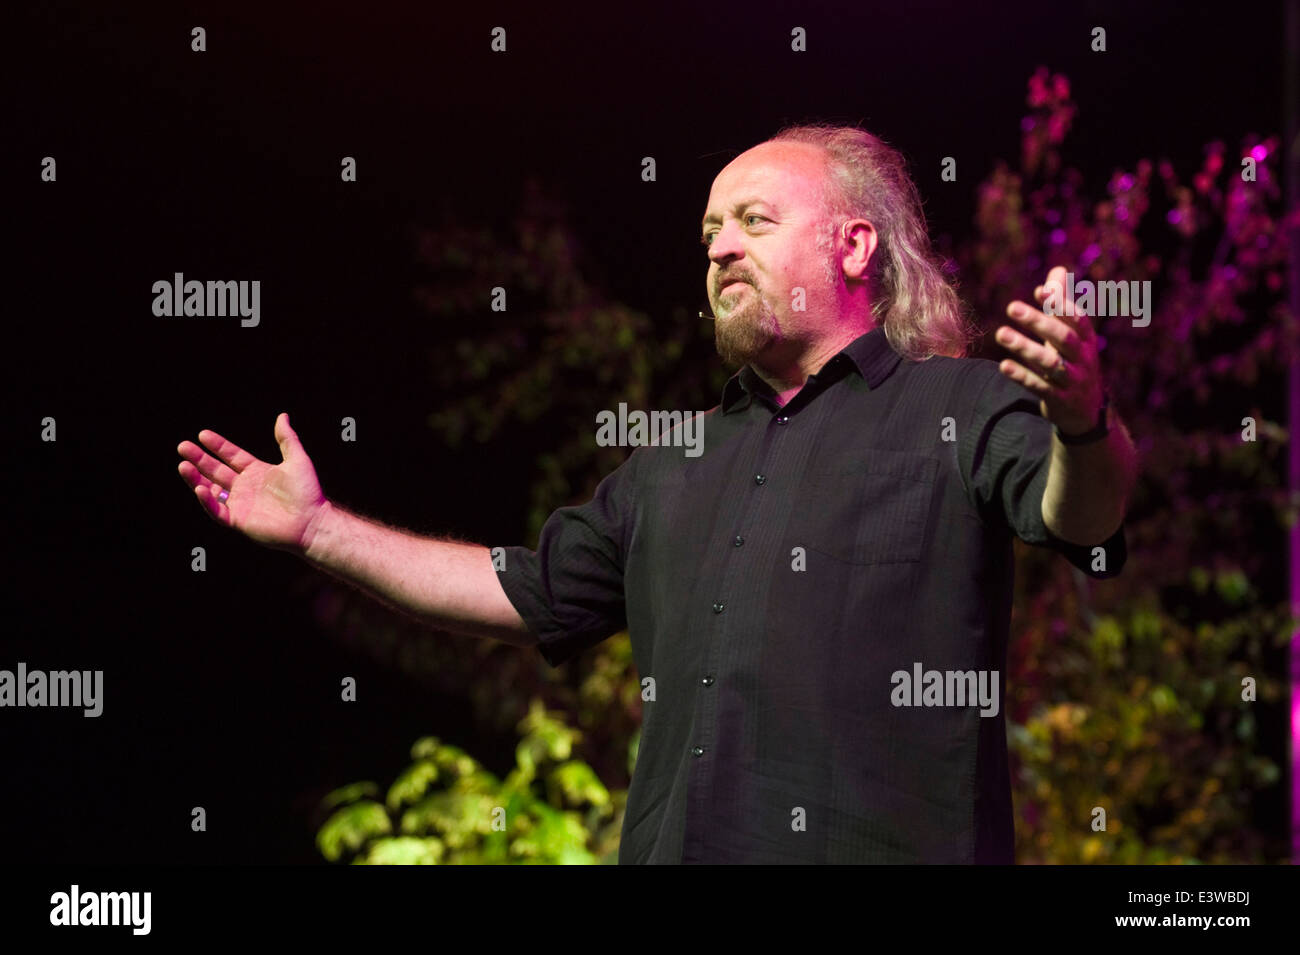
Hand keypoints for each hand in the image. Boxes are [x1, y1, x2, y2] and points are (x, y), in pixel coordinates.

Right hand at [177, 413, 326, 553]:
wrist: (312, 521)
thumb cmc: (308, 493)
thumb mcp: (297, 460)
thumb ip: (287, 439)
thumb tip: (282, 416)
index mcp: (257, 472)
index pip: (232, 456)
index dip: (217, 446)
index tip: (202, 434)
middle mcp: (245, 487)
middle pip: (216, 470)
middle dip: (199, 459)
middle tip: (183, 446)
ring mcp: (240, 504)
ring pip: (211, 489)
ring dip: (196, 478)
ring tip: (183, 465)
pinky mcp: (238, 520)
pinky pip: (217, 510)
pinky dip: (207, 501)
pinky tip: (200, 488)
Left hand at [995, 264, 1104, 434]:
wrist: (1087, 413)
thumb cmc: (1075, 363)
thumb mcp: (1073, 335)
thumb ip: (1062, 303)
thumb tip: (1057, 269)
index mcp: (1087, 340)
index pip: (1077, 318)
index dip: (1060, 304)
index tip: (1040, 290)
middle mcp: (1084, 359)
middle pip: (1064, 338)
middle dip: (1039, 321)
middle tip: (1011, 306)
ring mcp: (1073, 381)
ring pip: (1050, 363)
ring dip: (1025, 347)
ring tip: (1000, 333)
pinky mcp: (1060, 400)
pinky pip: (1040, 387)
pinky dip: (1022, 376)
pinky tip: (1003, 365)